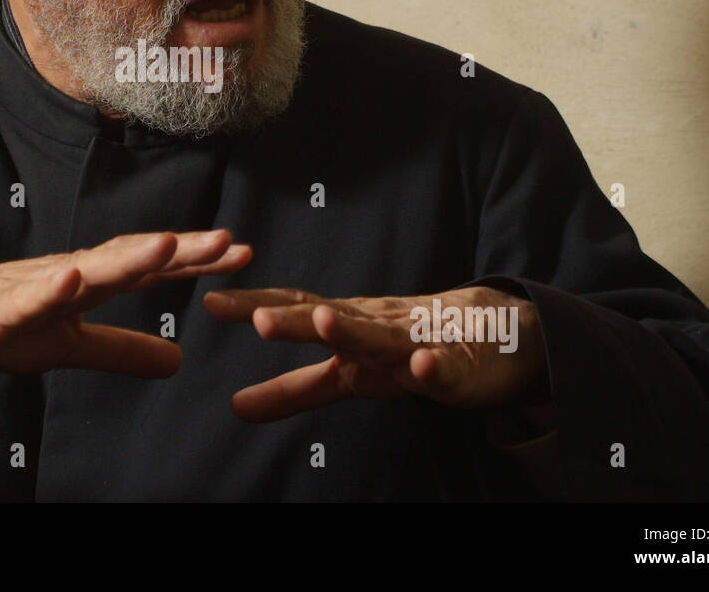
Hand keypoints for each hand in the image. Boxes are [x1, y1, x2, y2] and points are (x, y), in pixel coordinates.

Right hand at [0, 230, 250, 376]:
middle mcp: (69, 274)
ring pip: (84, 270)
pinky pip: (24, 301)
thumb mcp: (71, 346)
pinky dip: (48, 289)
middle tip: (223, 241)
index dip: (196, 261)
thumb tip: (179, 361)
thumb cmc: (3, 323)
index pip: (151, 269)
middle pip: (129, 259)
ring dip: (124, 258)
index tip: (242, 252)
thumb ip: (123, 351)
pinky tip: (72, 280)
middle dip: (176, 250)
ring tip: (164, 246)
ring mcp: (33, 288)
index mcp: (89, 283)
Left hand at [203, 284, 548, 421]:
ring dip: (355, 330)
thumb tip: (236, 407)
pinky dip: (433, 367)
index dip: (255, 305)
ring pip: (383, 337)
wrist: (496, 334)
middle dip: (296, 319)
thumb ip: (294, 389)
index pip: (295, 309)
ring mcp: (416, 343)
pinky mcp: (457, 367)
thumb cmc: (408, 350)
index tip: (211, 302)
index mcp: (349, 324)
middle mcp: (376, 326)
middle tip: (259, 318)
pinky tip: (423, 368)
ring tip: (326, 322)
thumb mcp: (348, 374)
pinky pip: (444, 369)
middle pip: (331, 318)